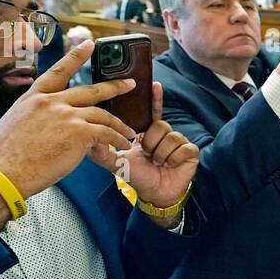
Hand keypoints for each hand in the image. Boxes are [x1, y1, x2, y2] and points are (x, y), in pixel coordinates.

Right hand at [0, 40, 137, 199]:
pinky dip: (117, 139)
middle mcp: (51, 102)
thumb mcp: (13, 122)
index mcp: (34, 97)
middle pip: (90, 90)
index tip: (89, 44)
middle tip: (130, 83)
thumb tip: (43, 118)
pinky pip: (106, 133)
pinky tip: (123, 145)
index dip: (76, 56)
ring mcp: (66, 115)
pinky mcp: (78, 133)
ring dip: (120, 124)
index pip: (58, 71)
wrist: (4, 171)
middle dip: (114, 86)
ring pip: (102, 114)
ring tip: (130, 131)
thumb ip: (34, 114)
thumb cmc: (6, 155)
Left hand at [88, 81, 197, 223]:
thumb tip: (88, 140)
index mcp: (148, 132)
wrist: (155, 194)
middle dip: (151, 142)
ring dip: (161, 154)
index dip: (154, 98)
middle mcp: (164, 134)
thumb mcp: (117, 163)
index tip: (154, 84)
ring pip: (170, 137)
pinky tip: (170, 165)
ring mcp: (178, 142)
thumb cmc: (138, 176)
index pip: (152, 111)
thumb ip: (102, 151)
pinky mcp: (190, 151)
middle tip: (148, 155)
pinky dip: (173, 159)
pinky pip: (181, 148)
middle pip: (159, 125)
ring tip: (158, 163)